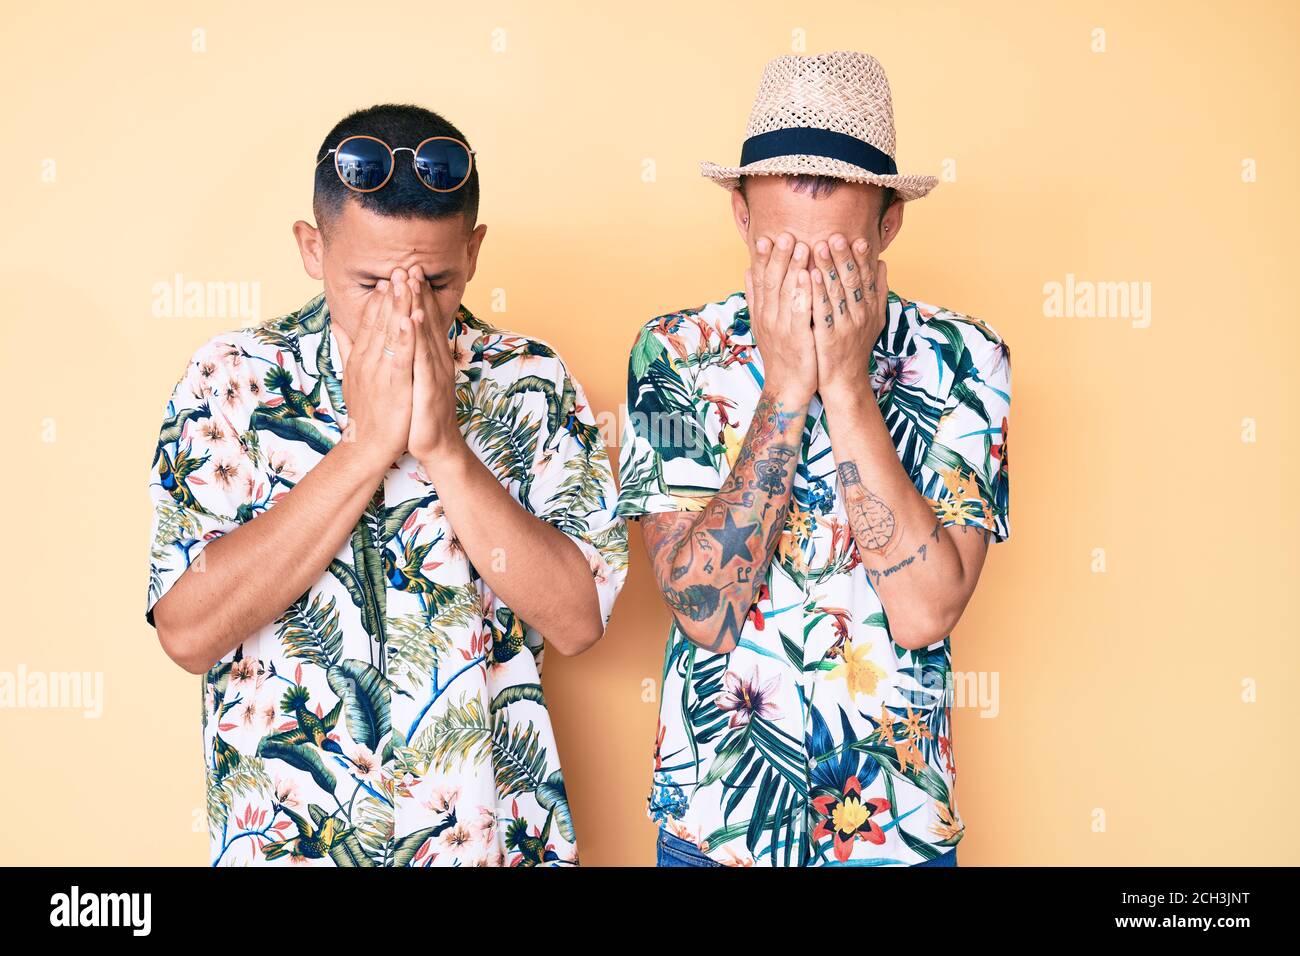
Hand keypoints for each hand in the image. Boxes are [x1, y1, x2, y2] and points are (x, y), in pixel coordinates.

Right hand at [340, 273, 415, 468]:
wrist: (368, 445)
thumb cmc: (366, 411)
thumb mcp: (351, 375)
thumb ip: (345, 348)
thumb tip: (336, 325)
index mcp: (361, 357)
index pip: (370, 321)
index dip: (379, 298)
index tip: (387, 277)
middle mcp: (368, 359)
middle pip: (381, 320)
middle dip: (392, 293)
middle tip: (400, 267)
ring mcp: (380, 371)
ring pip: (391, 332)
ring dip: (399, 306)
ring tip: (406, 282)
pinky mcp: (394, 384)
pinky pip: (401, 356)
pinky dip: (406, 336)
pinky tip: (411, 317)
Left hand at [406, 264, 461, 464]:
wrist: (436, 445)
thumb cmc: (420, 413)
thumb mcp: (411, 380)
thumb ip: (404, 357)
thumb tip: (397, 340)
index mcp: (430, 357)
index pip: (421, 321)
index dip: (415, 295)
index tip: (406, 271)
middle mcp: (437, 360)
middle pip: (425, 320)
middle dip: (417, 292)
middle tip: (409, 264)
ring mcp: (436, 373)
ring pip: (425, 333)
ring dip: (418, 305)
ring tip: (410, 281)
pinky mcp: (430, 387)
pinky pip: (422, 358)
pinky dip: (417, 336)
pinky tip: (411, 318)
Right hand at [746, 232, 816, 405]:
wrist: (787, 387)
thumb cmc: (781, 353)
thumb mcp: (763, 323)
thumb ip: (756, 297)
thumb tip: (746, 270)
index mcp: (761, 312)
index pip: (759, 280)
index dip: (761, 259)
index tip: (764, 237)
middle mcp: (768, 317)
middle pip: (771, 281)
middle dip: (777, 257)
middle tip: (784, 235)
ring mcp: (781, 327)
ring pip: (785, 292)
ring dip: (792, 267)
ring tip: (799, 245)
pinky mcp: (797, 338)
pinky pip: (799, 311)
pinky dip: (802, 292)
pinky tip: (808, 276)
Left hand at [810, 233, 887, 405]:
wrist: (845, 381)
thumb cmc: (856, 348)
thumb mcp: (875, 320)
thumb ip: (878, 291)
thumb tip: (883, 263)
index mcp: (870, 309)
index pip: (866, 279)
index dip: (862, 259)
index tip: (858, 239)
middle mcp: (860, 316)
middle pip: (852, 282)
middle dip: (844, 258)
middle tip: (835, 236)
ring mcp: (844, 327)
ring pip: (836, 293)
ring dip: (827, 268)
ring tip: (818, 246)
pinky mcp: (828, 337)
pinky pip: (821, 311)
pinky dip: (815, 292)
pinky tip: (807, 276)